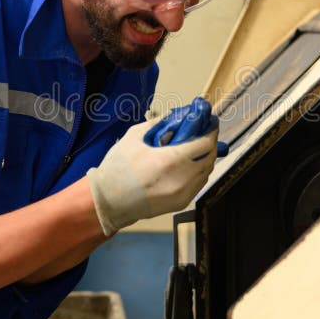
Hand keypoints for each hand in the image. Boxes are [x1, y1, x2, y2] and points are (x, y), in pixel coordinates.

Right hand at [87, 118, 218, 235]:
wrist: (108, 201)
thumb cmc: (117, 168)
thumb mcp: (134, 136)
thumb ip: (157, 123)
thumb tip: (175, 114)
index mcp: (169, 160)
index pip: (204, 144)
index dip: (210, 131)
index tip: (210, 123)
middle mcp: (180, 179)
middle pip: (210, 157)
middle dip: (210, 143)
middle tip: (205, 133)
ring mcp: (182, 194)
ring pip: (206, 172)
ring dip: (205, 158)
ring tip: (196, 148)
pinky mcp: (181, 204)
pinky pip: (198, 184)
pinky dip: (198, 172)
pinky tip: (189, 165)